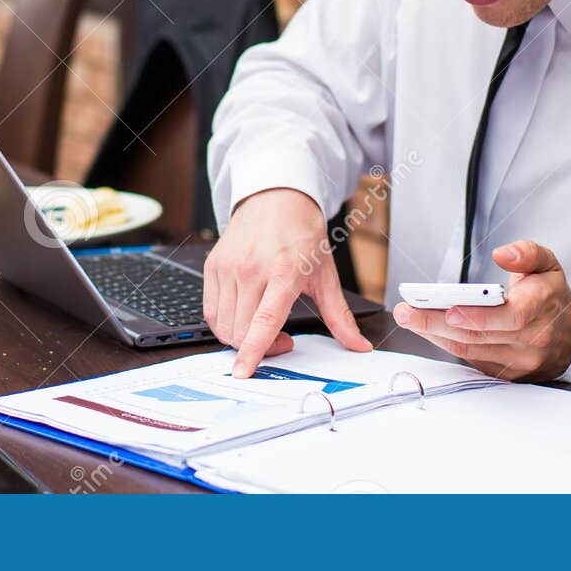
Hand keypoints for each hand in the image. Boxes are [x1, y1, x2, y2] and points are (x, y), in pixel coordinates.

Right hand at [204, 187, 372, 376]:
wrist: (276, 198)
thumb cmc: (301, 234)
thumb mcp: (325, 274)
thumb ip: (339, 316)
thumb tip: (359, 345)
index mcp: (283, 271)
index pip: (263, 321)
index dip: (253, 351)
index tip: (244, 372)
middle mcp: (251, 269)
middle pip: (241, 330)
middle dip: (258, 349)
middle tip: (282, 340)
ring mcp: (228, 267)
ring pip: (224, 324)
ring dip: (241, 338)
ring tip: (263, 326)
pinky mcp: (213, 266)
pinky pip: (211, 310)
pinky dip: (225, 323)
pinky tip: (244, 316)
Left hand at [392, 240, 570, 380]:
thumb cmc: (551, 297)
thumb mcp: (548, 265)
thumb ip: (527, 253)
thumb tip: (503, 253)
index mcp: (542, 309)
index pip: (512, 317)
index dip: (480, 316)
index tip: (450, 310)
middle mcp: (532, 339)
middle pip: (479, 335)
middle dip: (437, 324)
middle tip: (407, 311)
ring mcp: (518, 361)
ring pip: (470, 349)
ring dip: (434, 334)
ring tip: (408, 317)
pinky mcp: (506, 373)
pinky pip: (470, 358)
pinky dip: (445, 343)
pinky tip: (426, 329)